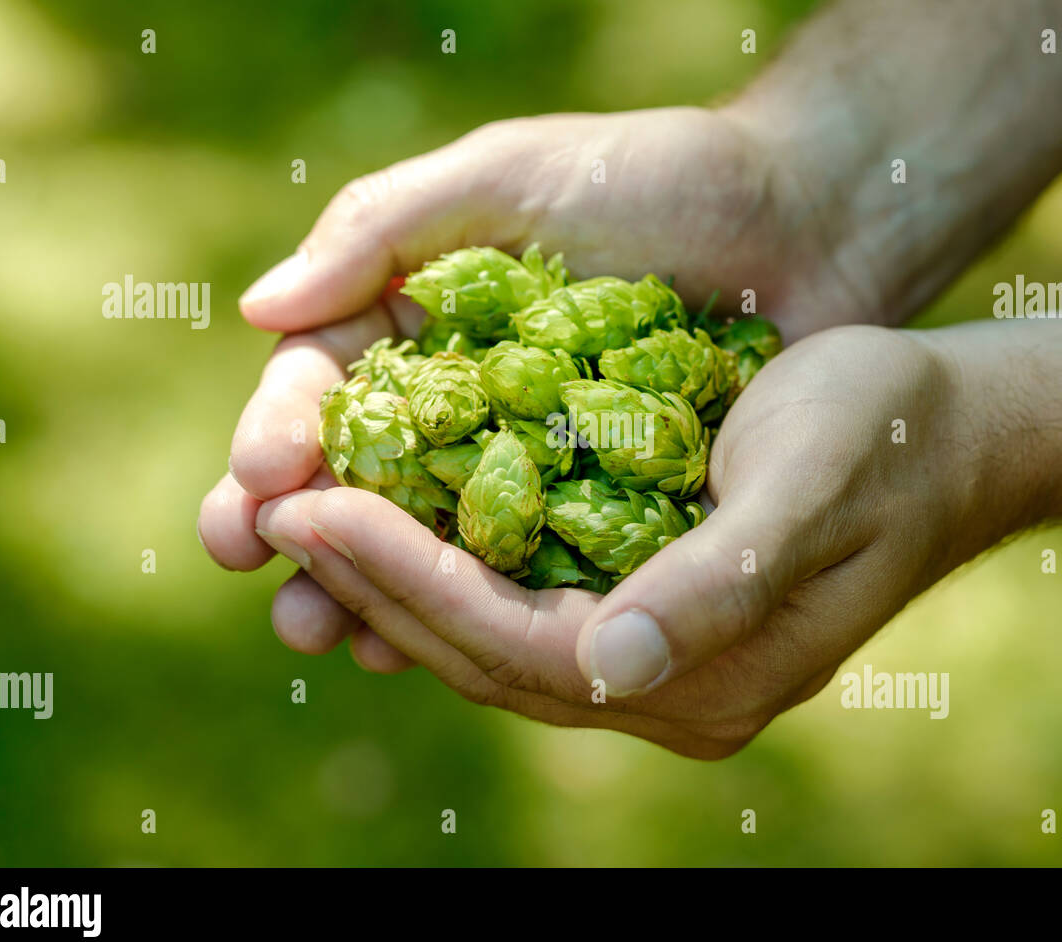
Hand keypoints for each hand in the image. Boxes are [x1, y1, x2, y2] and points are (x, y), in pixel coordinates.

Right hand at [198, 106, 883, 661]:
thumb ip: (384, 228)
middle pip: (361, 475)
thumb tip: (258, 312)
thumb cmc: (656, 175)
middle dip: (304, 532)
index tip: (256, 488)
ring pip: (430, 537)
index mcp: (417, 315)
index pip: (324, 383)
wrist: (805, 223)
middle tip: (259, 577)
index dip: (281, 437)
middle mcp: (461, 395)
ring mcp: (527, 456)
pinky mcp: (595, 503)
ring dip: (371, 591)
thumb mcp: (508, 175)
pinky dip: (476, 606)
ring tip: (325, 634)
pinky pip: (524, 567)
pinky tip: (427, 648)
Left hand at [248, 325, 989, 757]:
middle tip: (274, 510)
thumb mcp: (806, 488)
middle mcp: (666, 686)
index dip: (406, 580)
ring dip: (391, 580)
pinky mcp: (648, 614)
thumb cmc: (887, 437)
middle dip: (373, 582)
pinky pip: (520, 603)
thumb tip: (604, 670)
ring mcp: (656, 660)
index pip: (517, 645)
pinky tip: (392, 513)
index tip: (310, 505)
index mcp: (704, 673)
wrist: (954, 431)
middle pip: (484, 654)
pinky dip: (446, 563)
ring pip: (489, 636)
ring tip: (306, 514)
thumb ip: (713, 586)